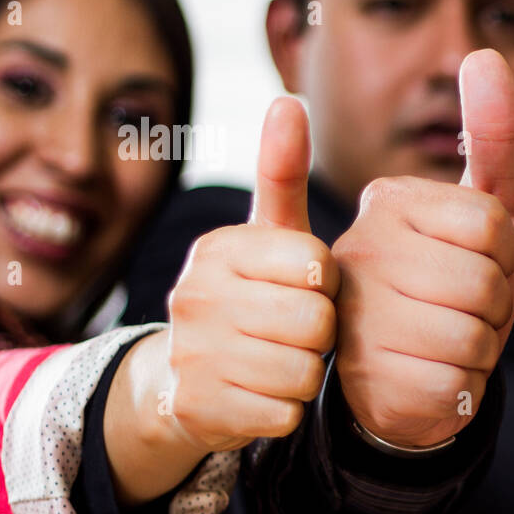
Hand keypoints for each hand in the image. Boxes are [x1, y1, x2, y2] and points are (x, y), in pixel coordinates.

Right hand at [163, 97, 338, 452]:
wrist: (186, 380)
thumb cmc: (251, 296)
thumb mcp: (268, 235)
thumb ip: (282, 173)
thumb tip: (289, 99)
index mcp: (219, 248)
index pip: (318, 266)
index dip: (327, 285)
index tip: (306, 288)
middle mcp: (196, 295)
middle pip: (317, 322)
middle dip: (322, 333)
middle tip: (296, 332)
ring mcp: (192, 355)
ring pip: (306, 372)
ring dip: (308, 374)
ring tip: (280, 361)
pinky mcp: (198, 409)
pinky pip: (286, 414)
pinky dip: (287, 411)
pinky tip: (264, 394)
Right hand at [331, 49, 513, 447]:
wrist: (403, 375)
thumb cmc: (455, 285)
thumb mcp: (485, 213)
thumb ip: (491, 136)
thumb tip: (484, 51)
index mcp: (387, 202)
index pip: (492, 225)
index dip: (506, 257)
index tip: (476, 267)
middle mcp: (353, 249)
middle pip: (484, 281)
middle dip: (495, 307)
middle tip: (462, 311)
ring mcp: (344, 315)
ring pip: (469, 334)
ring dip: (479, 350)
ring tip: (449, 343)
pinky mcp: (357, 378)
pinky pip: (448, 385)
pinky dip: (456, 391)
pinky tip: (433, 380)